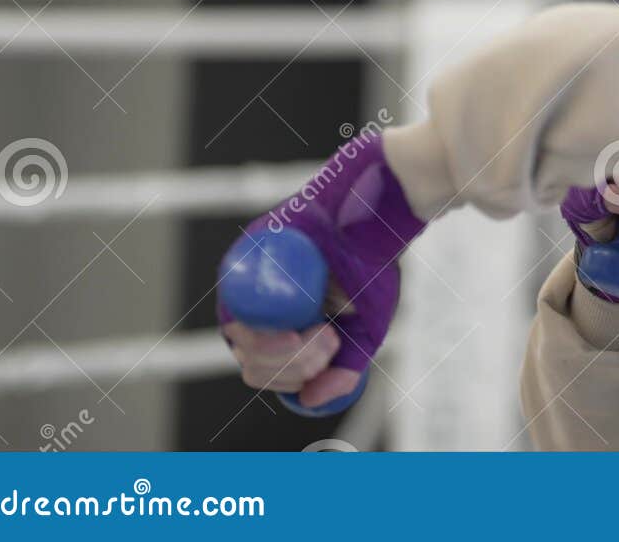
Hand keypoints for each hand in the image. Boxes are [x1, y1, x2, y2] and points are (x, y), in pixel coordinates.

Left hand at [216, 131, 427, 409]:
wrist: (379, 216)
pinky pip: (239, 304)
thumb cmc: (373, 266)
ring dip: (285, 354)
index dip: (290, 378)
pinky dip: (266, 327)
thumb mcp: (365, 330)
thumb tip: (309, 402)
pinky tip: (298, 327)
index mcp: (279, 325)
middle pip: (248, 360)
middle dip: (293, 367)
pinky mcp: (245, 254)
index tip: (330, 355)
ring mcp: (248, 279)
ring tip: (324, 331)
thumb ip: (343, 370)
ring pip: (241, 339)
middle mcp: (256, 304)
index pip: (261, 369)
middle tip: (330, 341)